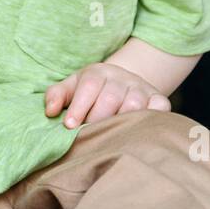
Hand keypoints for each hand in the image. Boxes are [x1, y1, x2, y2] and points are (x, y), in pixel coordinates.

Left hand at [44, 62, 171, 126]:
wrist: (123, 84)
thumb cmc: (91, 92)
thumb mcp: (72, 88)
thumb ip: (57, 96)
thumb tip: (50, 111)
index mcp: (99, 72)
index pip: (90, 85)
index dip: (79, 106)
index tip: (69, 126)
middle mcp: (122, 77)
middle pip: (110, 97)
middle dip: (96, 119)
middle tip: (88, 135)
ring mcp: (142, 88)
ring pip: (133, 104)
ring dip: (119, 122)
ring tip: (108, 136)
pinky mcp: (159, 98)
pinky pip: (159, 107)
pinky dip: (151, 117)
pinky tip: (137, 130)